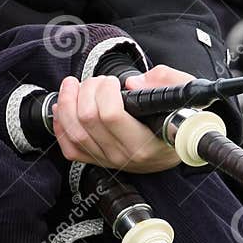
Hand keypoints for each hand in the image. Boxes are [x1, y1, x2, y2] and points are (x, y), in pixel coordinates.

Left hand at [52, 65, 192, 172]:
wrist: (176, 146)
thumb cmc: (177, 119)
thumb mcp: (181, 93)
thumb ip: (164, 82)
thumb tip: (132, 83)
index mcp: (144, 142)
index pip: (111, 115)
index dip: (106, 90)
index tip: (115, 82)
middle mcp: (123, 155)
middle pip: (87, 118)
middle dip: (88, 89)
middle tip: (98, 81)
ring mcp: (108, 160)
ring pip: (74, 130)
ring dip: (68, 102)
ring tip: (75, 86)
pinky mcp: (97, 161)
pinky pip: (69, 147)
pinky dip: (61, 125)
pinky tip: (64, 108)